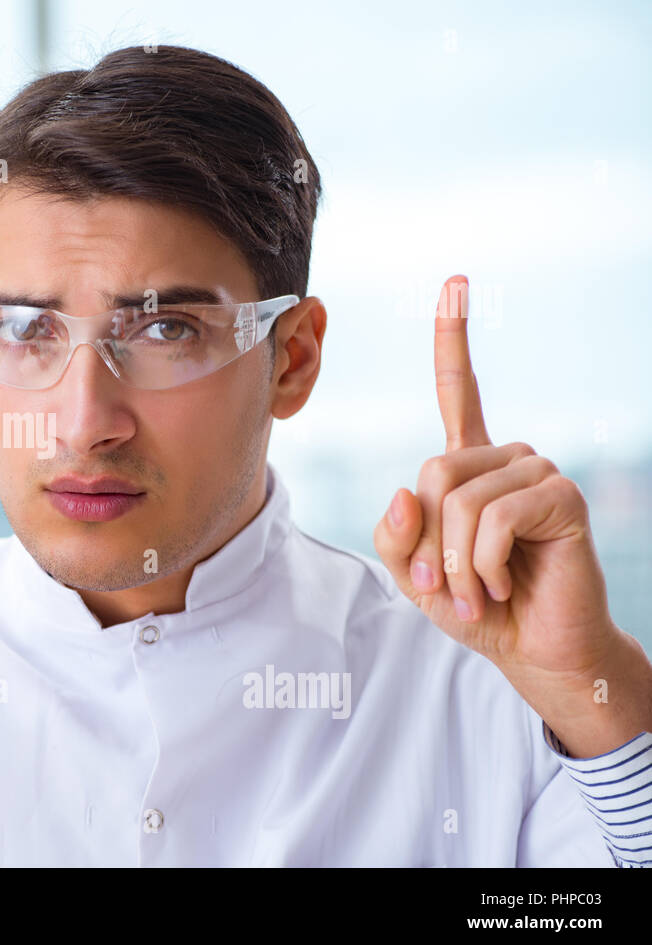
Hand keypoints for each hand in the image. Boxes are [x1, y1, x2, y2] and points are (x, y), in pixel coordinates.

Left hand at [373, 275, 651, 755]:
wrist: (533, 651)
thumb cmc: (475, 608)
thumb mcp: (413, 574)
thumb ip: (395, 535)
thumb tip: (402, 490)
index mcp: (470, 466)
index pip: (460, 392)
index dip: (453, 338)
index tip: (454, 281)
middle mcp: (506, 459)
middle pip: (432, 471)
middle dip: (426, 541)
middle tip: (444, 584)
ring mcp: (537, 473)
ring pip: (458, 498)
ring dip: (455, 560)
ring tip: (478, 590)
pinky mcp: (561, 498)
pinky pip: (493, 516)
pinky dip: (483, 562)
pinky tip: (503, 584)